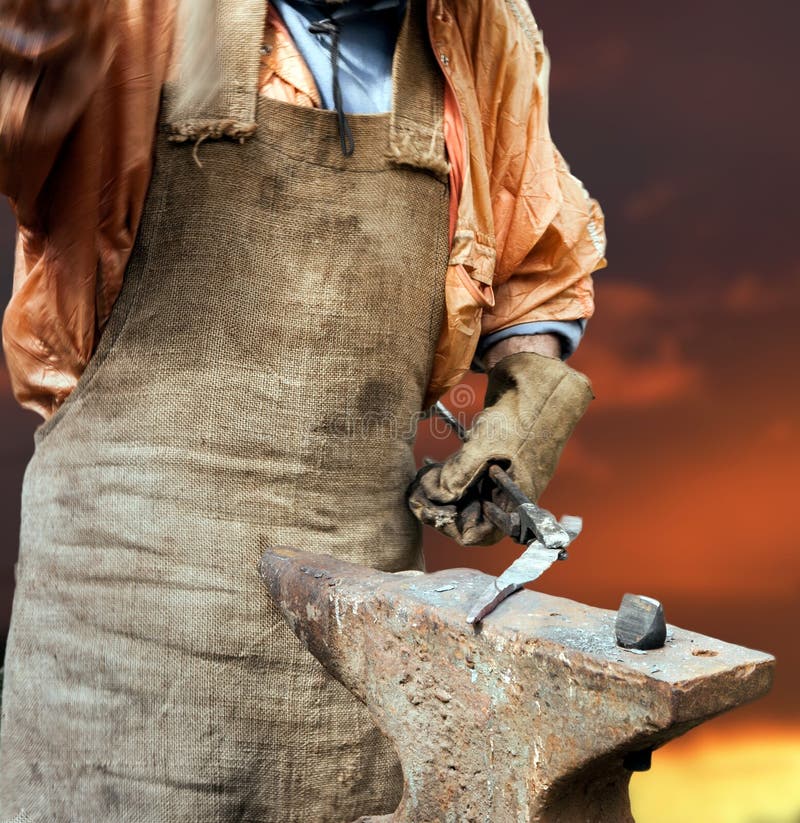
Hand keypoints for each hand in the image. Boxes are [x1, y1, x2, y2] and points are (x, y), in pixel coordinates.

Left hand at [408, 351, 592, 543]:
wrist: (540, 387)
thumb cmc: (520, 418)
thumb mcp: (485, 446)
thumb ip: (458, 476)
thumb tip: (433, 498)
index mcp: (514, 502)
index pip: (479, 534)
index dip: (449, 526)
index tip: (425, 508)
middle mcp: (507, 497)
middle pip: (467, 518)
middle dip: (439, 507)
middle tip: (416, 492)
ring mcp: (500, 482)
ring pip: (463, 499)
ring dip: (440, 492)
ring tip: (421, 478)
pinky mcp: (491, 466)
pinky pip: (465, 481)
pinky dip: (447, 476)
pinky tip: (429, 466)